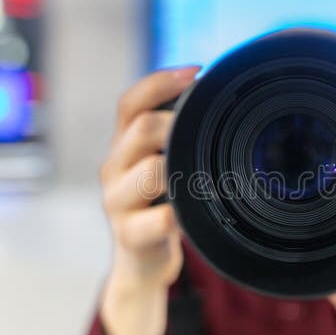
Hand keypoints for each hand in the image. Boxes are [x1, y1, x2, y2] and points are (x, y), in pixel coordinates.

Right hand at [99, 66, 199, 334]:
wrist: (142, 263)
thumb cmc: (161, 206)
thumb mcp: (162, 167)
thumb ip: (177, 138)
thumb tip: (222, 98)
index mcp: (122, 145)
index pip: (130, 103)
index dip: (160, 82)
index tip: (197, 70)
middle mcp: (113, 167)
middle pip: (141, 128)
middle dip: (178, 121)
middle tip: (211, 127)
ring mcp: (117, 202)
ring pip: (150, 171)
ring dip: (182, 166)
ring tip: (208, 169)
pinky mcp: (129, 235)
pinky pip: (159, 219)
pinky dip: (180, 213)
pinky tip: (196, 211)